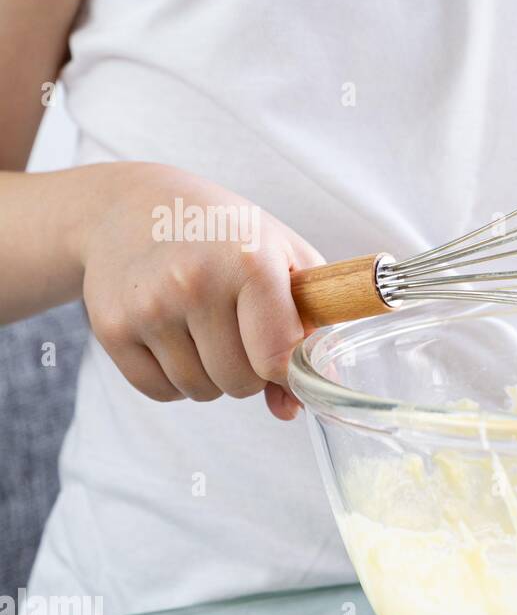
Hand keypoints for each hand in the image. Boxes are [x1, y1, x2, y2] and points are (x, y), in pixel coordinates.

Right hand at [78, 163, 324, 419]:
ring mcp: (149, 306)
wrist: (132, 206)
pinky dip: (173, 380)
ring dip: (211, 376)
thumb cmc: (226, 235)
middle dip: (248, 372)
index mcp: (251, 262)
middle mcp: (196, 283)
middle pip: (240, 382)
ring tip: (205, 329)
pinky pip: (160, 392)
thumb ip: (306, 331)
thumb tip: (291, 408)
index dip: (286, 370)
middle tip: (239, 333)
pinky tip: (174, 338)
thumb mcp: (284, 259)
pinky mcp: (111, 327)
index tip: (282, 356)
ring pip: (200, 391)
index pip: (278, 359)